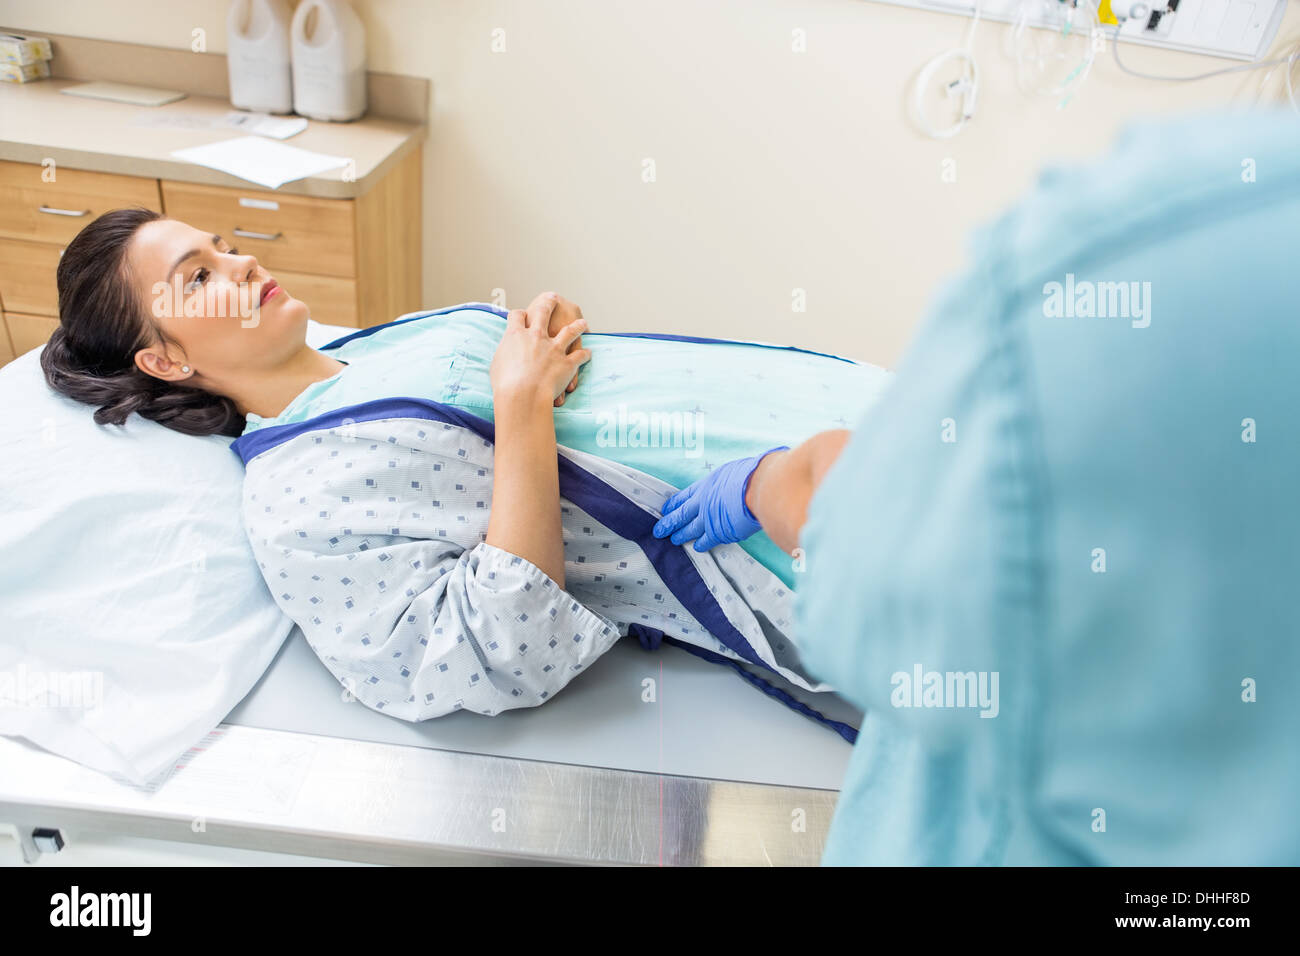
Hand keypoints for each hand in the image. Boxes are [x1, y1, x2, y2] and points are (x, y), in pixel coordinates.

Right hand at [490, 293, 590, 406]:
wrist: (523, 394)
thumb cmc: (504, 383)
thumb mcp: (497, 364)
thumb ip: (504, 355)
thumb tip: (505, 356)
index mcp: (516, 335)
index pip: (517, 316)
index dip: (519, 314)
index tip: (521, 315)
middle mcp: (536, 336)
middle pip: (544, 312)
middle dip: (549, 303)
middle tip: (553, 297)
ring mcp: (554, 348)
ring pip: (569, 331)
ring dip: (577, 326)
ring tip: (583, 323)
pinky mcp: (566, 362)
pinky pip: (579, 355)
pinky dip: (585, 354)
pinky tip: (588, 353)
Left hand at [651, 446, 789, 551]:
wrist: (756, 487)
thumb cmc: (750, 474)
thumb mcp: (733, 471)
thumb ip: (728, 480)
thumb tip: (734, 482)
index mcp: (706, 484)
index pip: (685, 496)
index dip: (675, 503)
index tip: (666, 509)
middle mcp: (704, 502)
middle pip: (682, 514)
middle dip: (669, 522)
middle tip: (659, 530)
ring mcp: (710, 518)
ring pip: (691, 529)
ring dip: (681, 535)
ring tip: (673, 540)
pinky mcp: (720, 532)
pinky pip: (708, 540)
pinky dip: (702, 544)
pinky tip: (697, 547)